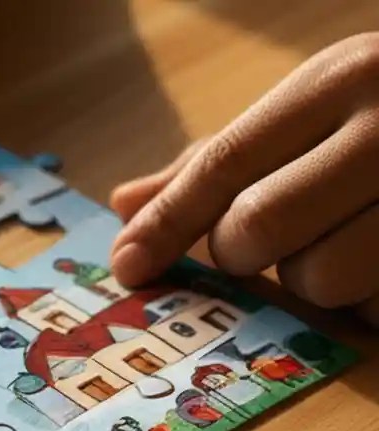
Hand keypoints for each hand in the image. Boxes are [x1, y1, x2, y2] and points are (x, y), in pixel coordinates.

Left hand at [110, 33, 378, 324]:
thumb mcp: (317, 112)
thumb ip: (223, 161)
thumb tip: (123, 204)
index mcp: (344, 78)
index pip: (224, 162)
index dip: (165, 223)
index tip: (125, 268)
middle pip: (257, 229)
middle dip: (246, 253)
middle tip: (274, 241)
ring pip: (322, 279)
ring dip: (318, 283)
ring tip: (354, 243)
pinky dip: (375, 307)